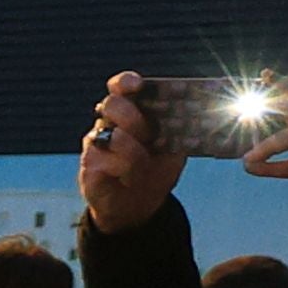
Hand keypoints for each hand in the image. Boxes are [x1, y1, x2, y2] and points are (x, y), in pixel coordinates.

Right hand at [81, 70, 177, 231]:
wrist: (138, 205)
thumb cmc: (156, 170)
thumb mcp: (175, 150)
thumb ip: (181, 132)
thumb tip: (198, 116)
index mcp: (132, 113)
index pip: (122, 87)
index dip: (127, 82)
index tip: (136, 84)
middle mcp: (110, 124)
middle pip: (112, 104)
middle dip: (132, 117)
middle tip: (147, 134)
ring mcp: (97, 144)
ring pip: (110, 135)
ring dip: (132, 149)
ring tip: (141, 164)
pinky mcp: (88, 165)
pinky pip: (105, 161)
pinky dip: (123, 170)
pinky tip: (127, 178)